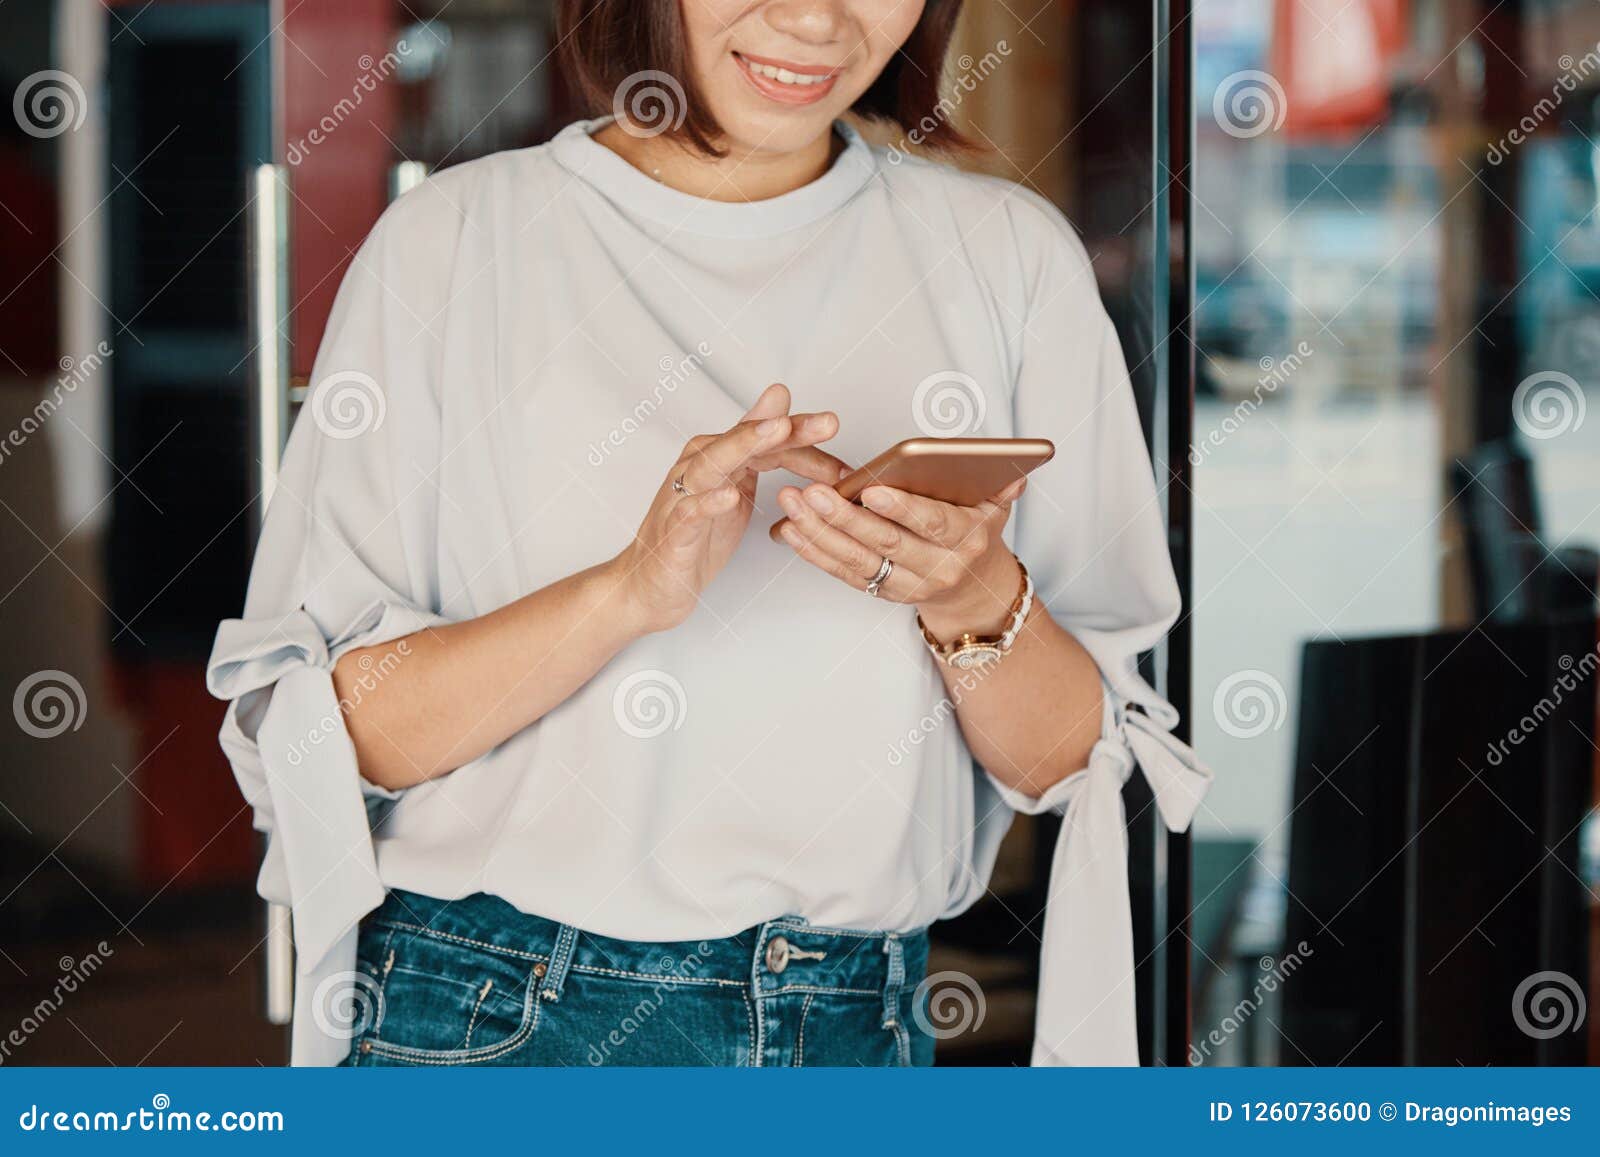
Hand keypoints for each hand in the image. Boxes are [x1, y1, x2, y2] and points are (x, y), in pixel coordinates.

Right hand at [613, 384, 844, 632]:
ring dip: (745, 445)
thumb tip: (784, 404)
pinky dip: (708, 503)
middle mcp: (698, 467)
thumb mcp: (739, 488)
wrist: (651, 584)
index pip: (765, 437)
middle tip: (826, 422)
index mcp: (718, 457)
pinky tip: (730, 496)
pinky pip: (690, 513)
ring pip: (714, 463)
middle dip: (787, 429)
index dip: (805, 435)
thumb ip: (763, 451)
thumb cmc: (697, 537)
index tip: (837, 432)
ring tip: (777, 431)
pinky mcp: (674, 531)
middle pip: (745, 440)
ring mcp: (683, 497)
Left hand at [771, 476, 1026, 634]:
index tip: (871, 489)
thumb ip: (1001, 485)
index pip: (931, 523)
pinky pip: (844, 573)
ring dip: (819, 533)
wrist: (973, 590)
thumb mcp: (996, 508)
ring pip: (858, 560)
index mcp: (965, 540)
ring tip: (792, 504)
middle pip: (886, 543)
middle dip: (845, 517)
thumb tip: (1013, 470)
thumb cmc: (977, 534)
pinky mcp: (882, 593)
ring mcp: (907, 585)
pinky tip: (790, 529)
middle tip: (813, 492)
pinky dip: (814, 552)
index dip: (902, 508)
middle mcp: (936, 568)